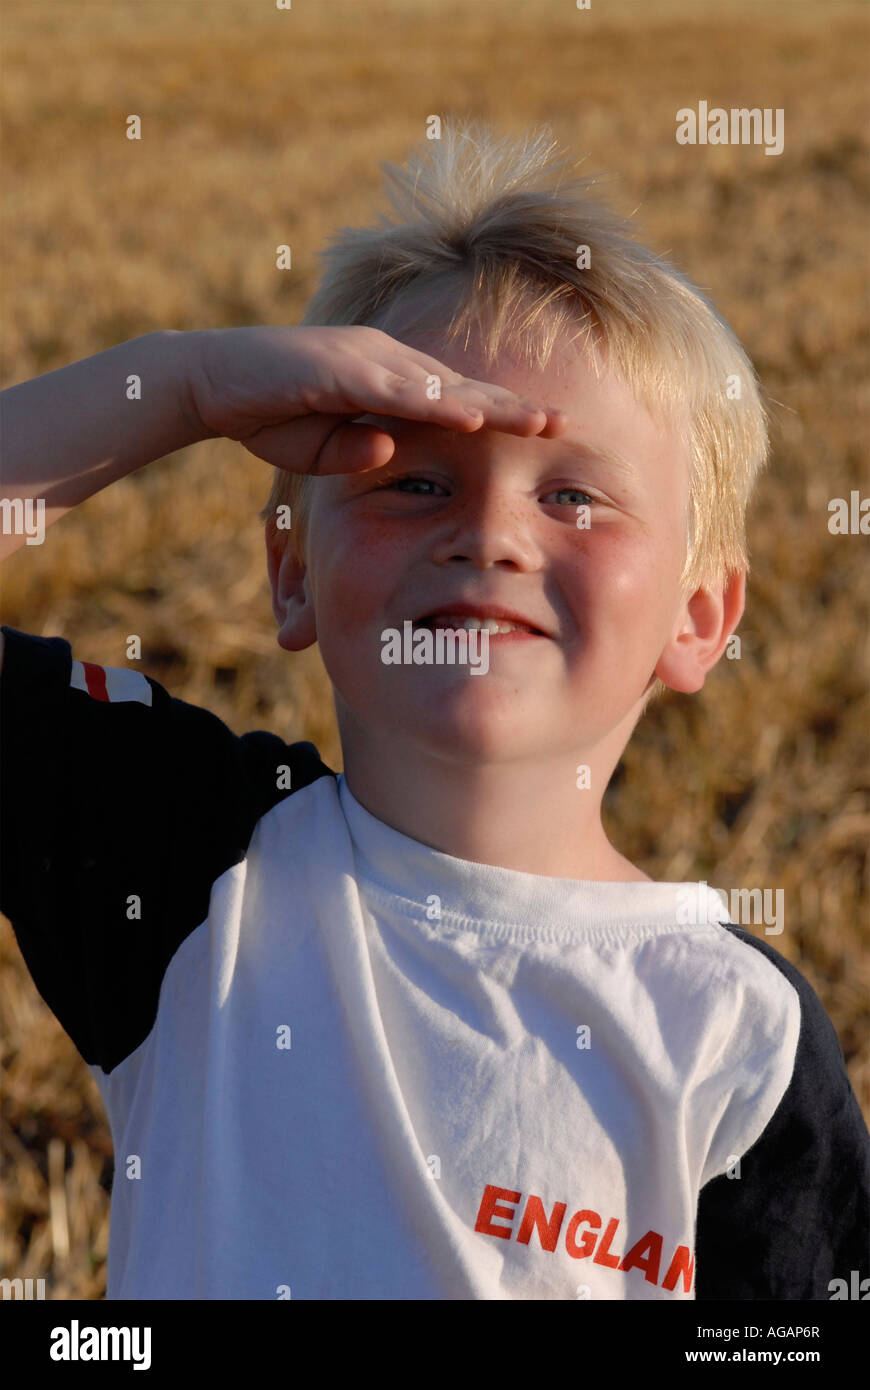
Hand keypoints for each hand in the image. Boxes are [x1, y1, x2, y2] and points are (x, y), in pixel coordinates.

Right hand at [186, 324, 567, 475]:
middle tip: (564, 424)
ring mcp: (364, 358)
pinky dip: (434, 404)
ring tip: (534, 423)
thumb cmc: (269, 414)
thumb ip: (359, 449)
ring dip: (489, 405)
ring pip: (440, 385)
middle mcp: (384, 359)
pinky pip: (394, 389)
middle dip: (513, 406)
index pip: (455, 399)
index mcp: (387, 377)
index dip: (501, 414)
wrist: (209, 384)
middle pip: (461, 387)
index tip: (544, 431)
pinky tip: (469, 417)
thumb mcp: (323, 449)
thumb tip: (391, 452)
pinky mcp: (338, 368)